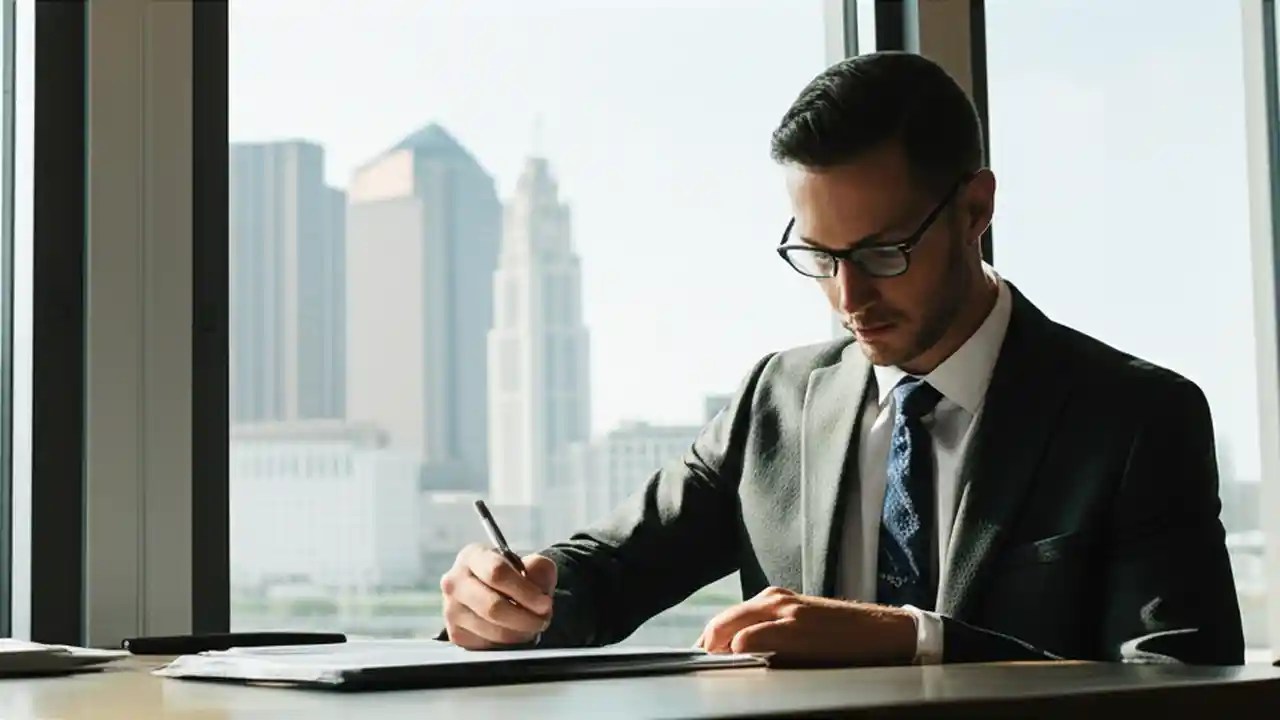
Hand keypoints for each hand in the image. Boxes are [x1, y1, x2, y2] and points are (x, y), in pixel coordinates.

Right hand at [440, 543, 556, 648]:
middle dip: (525, 618)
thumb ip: (539, 568)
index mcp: (472, 556)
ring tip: (532, 626)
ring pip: (492, 629)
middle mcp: (454, 582)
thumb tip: (536, 582)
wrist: (496, 593)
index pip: (497, 573)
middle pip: (492, 606)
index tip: (545, 603)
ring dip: (520, 633)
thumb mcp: (531, 564)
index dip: (525, 592)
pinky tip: (515, 632)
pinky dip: (508, 643)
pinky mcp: (455, 633)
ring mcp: (451, 609)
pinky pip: (487, 645)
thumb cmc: (513, 577)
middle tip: (543, 620)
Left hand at [695, 586, 917, 666]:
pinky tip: (739, 661)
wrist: (882, 632)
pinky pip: (754, 638)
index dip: (708, 641)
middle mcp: (774, 601)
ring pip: (733, 629)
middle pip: (721, 623)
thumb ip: (768, 632)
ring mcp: (784, 613)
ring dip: (720, 649)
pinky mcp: (796, 630)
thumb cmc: (842, 634)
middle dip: (707, 646)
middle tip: (702, 666)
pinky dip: (741, 650)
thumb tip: (735, 653)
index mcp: (772, 599)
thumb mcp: (800, 624)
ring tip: (716, 666)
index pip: (726, 619)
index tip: (700, 658)